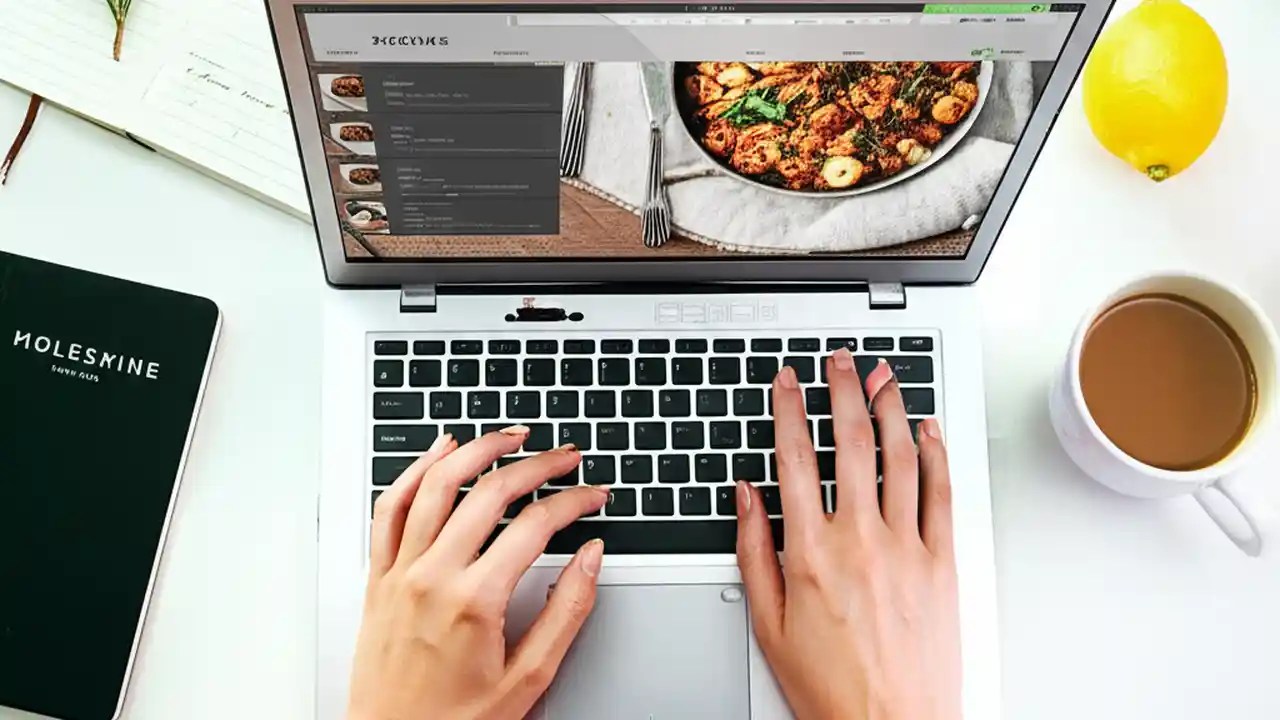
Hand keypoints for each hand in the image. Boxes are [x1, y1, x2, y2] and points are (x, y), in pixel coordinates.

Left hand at [348, 428, 607, 719]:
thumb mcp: (528, 679)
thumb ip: (566, 613)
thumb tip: (590, 560)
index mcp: (474, 602)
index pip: (535, 526)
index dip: (573, 502)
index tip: (593, 496)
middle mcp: (432, 578)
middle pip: (490, 494)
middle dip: (537, 465)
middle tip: (566, 456)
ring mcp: (399, 573)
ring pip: (437, 486)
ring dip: (477, 450)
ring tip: (508, 436)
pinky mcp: (377, 579)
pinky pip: (390, 508)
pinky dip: (415, 472)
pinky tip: (438, 454)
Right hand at [736, 349, 960, 719]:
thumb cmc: (830, 687)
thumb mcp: (769, 623)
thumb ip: (754, 551)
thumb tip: (747, 495)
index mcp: (810, 552)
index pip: (795, 459)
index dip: (790, 410)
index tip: (789, 381)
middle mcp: (860, 540)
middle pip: (851, 444)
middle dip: (844, 391)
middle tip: (841, 361)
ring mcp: (907, 548)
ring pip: (900, 458)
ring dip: (891, 409)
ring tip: (885, 378)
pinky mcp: (943, 564)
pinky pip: (941, 495)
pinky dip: (936, 455)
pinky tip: (928, 431)